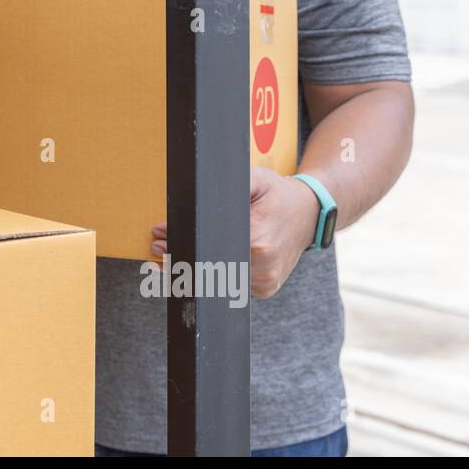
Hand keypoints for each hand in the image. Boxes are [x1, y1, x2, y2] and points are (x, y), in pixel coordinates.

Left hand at [150, 166, 319, 298]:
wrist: (310, 214)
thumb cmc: (277, 194)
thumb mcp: (254, 179)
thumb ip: (224, 189)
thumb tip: (190, 201)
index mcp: (257, 242)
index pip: (206, 250)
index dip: (180, 245)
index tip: (160, 238)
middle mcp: (262, 268)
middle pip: (208, 270)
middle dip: (180, 258)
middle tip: (158, 246)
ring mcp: (265, 283)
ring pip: (218, 283)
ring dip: (194, 270)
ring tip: (170, 254)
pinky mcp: (265, 289)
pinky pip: (231, 287)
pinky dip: (214, 277)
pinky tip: (199, 263)